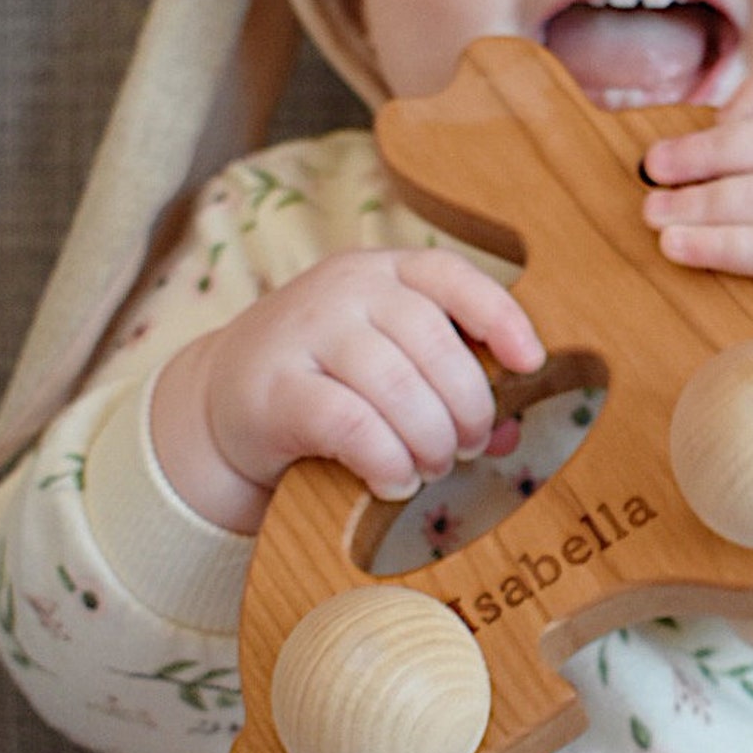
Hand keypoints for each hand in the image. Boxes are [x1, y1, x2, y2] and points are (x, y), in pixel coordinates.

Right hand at [151, 248, 544, 530]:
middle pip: (433, 342)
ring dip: (430, 439)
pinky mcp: (274, 388)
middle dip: (467, 406)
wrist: (222, 398)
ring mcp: (305, 332)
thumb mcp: (388, 363)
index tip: (529, 364)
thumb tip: (511, 434)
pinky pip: (350, 425)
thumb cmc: (328, 378)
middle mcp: (345, 289)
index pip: (450, 275)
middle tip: (470, 447)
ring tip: (432, 468)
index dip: (500, 316)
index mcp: (382, 271)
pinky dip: (386, 459)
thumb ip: (448, 385)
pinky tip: (394, 481)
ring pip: (395, 384)